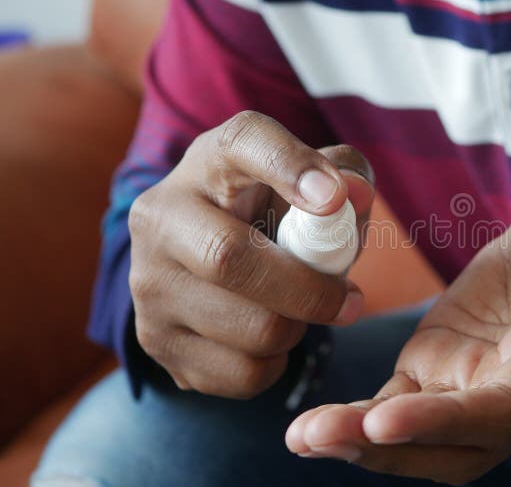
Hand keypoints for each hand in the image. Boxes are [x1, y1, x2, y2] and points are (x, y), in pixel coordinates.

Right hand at [129, 111, 373, 398]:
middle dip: (310, 290)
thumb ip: (344, 175)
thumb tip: (354, 194)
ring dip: (297, 328)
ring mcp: (148, 282)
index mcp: (209, 161)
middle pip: (231, 259)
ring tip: (297, 312)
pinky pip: (242, 373)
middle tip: (350, 301)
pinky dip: (274, 363)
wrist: (211, 262)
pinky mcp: (154, 340)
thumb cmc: (275, 215)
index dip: (289, 167)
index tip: (334, 196)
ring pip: (251, 329)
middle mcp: (161, 215)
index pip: (243, 144)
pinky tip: (266, 338)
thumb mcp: (311, 183)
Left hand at [286, 175, 510, 483]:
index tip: (384, 418)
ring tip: (300, 434)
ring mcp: (472, 381)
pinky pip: (395, 402)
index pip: (501, 408)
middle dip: (386, 449)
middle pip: (449, 444)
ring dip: (360, 441)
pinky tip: (310, 422)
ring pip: (413, 432)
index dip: (445, 421)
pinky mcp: (440, 363)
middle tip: (317, 435)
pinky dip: (356, 418)